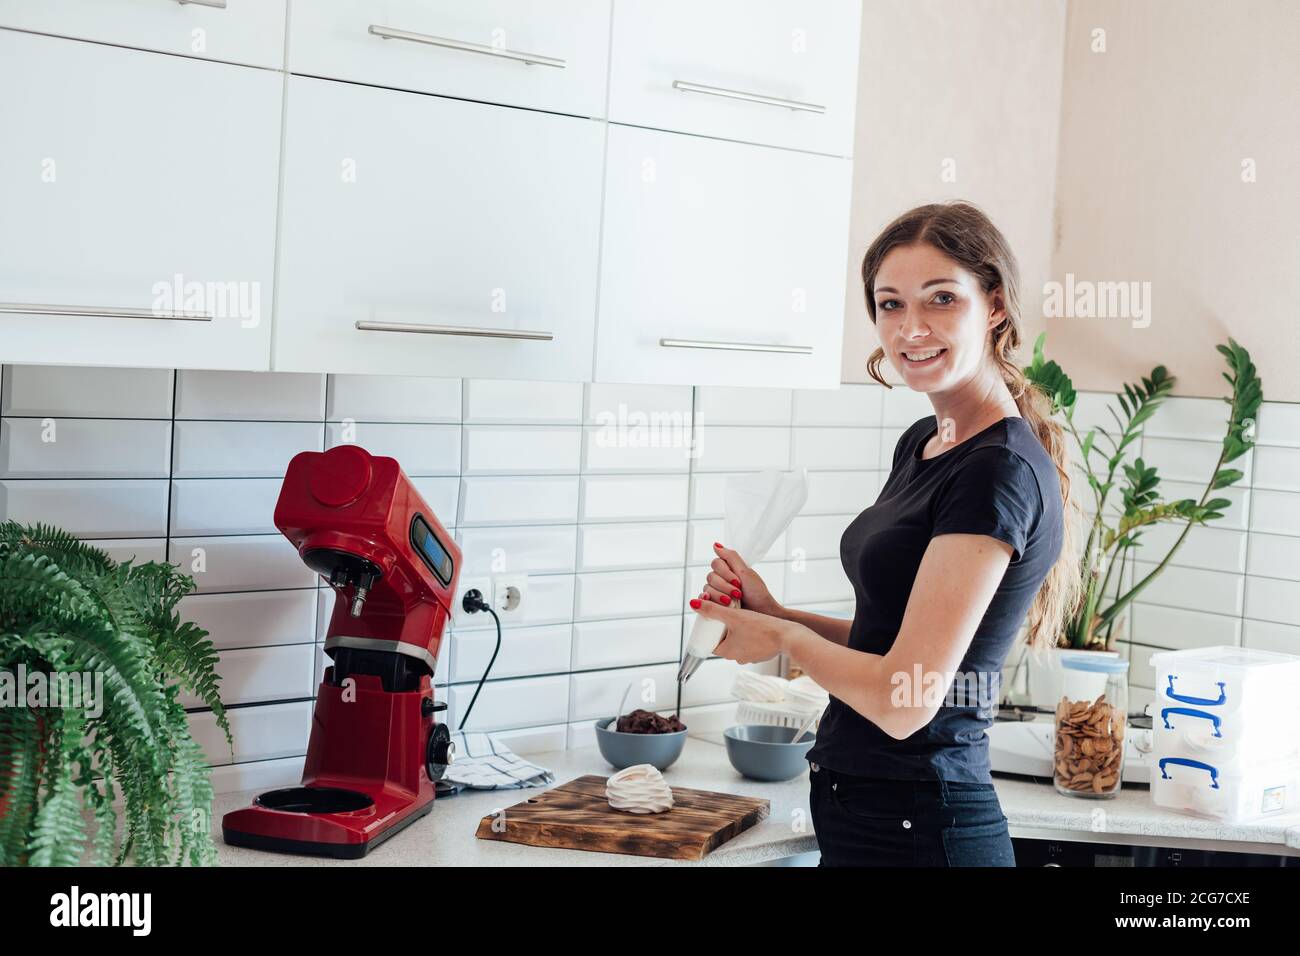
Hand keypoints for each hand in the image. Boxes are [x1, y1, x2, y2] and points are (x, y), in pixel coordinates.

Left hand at [689, 596, 803, 664]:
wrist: (788, 636)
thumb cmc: (762, 627)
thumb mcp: (733, 616)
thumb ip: (713, 609)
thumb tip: (694, 603)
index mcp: (727, 652)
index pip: (711, 641)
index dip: (711, 628)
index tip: (714, 617)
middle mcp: (737, 657)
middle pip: (724, 640)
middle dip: (724, 627)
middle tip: (727, 612)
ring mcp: (750, 657)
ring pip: (738, 641)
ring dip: (738, 630)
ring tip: (741, 616)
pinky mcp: (761, 654)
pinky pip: (750, 643)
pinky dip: (750, 634)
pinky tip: (755, 624)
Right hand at [700, 542, 782, 616]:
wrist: (761, 613)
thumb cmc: (757, 593)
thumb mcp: (746, 572)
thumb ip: (731, 557)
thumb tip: (715, 544)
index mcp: (728, 569)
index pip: (715, 564)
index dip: (726, 573)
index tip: (738, 582)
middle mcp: (720, 579)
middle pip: (710, 577)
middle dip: (725, 587)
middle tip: (738, 594)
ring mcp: (715, 592)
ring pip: (707, 589)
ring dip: (720, 596)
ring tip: (732, 603)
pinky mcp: (713, 605)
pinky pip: (702, 600)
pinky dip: (705, 601)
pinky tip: (709, 602)